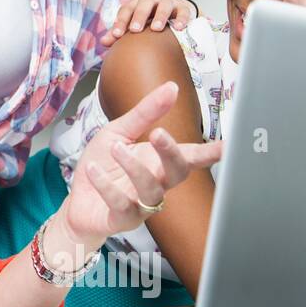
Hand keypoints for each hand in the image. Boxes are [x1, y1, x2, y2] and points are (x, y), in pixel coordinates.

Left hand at [55, 81, 221, 248]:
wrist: (76, 201)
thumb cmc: (102, 164)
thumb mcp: (119, 131)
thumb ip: (146, 112)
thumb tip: (172, 87)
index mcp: (159, 161)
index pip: (191, 156)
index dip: (212, 152)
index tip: (230, 145)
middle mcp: (157, 184)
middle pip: (178, 172)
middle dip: (172, 153)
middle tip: (158, 133)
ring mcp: (142, 204)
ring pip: (151, 190)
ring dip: (134, 168)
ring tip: (116, 148)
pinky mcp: (122, 219)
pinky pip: (121, 205)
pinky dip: (107, 186)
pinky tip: (93, 170)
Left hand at [100, 0, 193, 46]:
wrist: (177, 15)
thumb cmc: (151, 21)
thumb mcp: (137, 26)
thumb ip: (120, 33)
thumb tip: (103, 42)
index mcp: (137, 5)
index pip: (126, 9)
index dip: (121, 21)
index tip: (116, 35)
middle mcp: (152, 1)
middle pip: (144, 4)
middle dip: (139, 16)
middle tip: (135, 30)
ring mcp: (168, 3)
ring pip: (164, 4)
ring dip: (160, 16)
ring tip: (156, 29)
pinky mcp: (184, 8)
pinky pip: (183, 11)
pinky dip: (181, 18)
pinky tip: (178, 28)